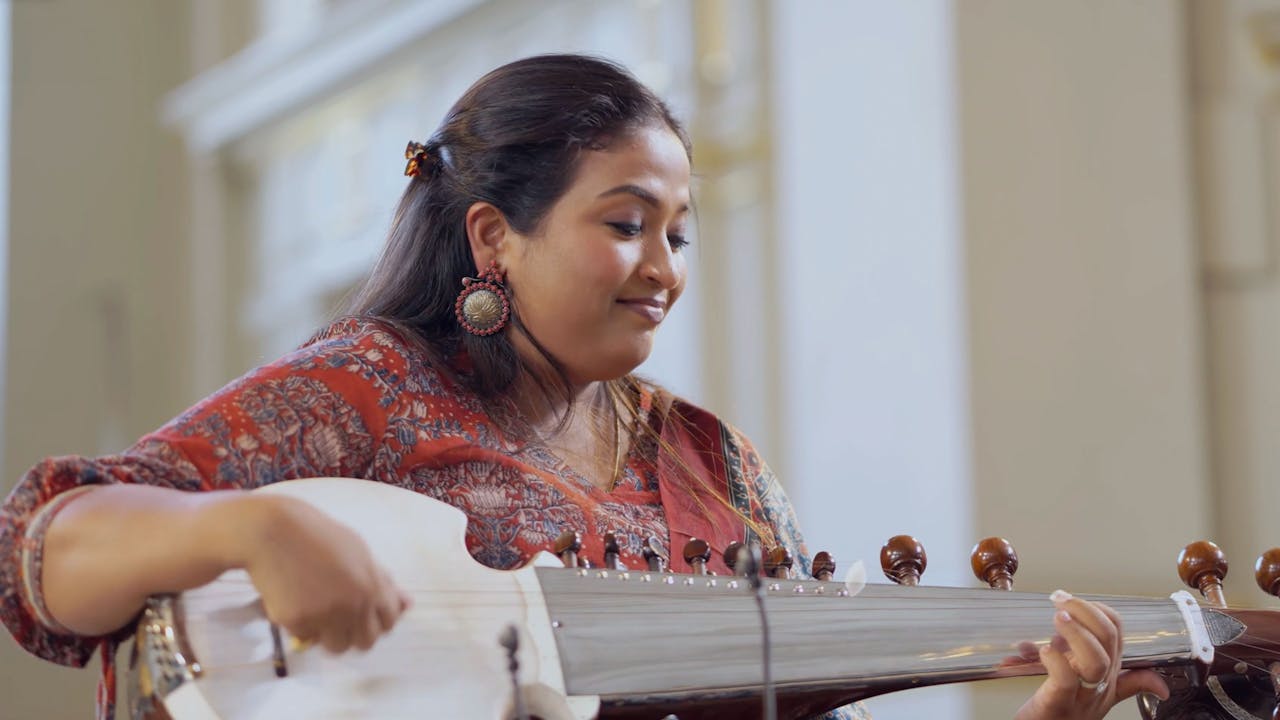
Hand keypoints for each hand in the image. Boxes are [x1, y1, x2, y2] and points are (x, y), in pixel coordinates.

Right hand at [233, 494, 410, 653]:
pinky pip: (305, 637)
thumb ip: (382, 581)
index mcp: (373, 586)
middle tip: (338, 619)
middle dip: (354, 634)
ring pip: (337, 647)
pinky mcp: (298, 622)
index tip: (363, 615)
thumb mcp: (358, 552)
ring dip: (328, 636)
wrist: (274, 531)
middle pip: (366, 642)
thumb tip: (408, 605)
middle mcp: (354, 605)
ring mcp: (326, 616)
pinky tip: (293, 600)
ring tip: (315, 611)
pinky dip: (300, 626)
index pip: (389, 622)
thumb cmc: (318, 537)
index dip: (377, 620)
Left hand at [1014, 590, 1168, 719]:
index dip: (1102, 611)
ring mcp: (1082, 697)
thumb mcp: (1099, 697)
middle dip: (1088, 612)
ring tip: (1058, 618)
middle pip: (1111, 641)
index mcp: (1107, 676)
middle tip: (1061, 600)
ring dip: (1077, 633)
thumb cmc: (1064, 714)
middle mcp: (1100, 686)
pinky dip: (1056, 661)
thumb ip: (1127, 684)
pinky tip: (1044, 651)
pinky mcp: (1058, 706)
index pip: (1118, 634)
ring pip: (1096, 661)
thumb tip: (1162, 686)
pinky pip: (1066, 681)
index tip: (1075, 601)